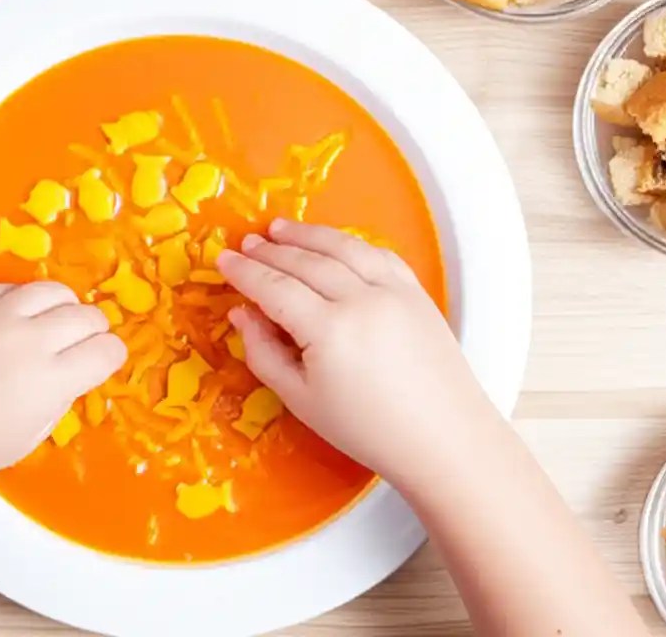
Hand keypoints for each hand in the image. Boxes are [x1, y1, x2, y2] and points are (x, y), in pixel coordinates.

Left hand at [0, 282, 125, 498]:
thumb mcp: (20, 441)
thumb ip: (53, 403)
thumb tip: (66, 378)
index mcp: (47, 382)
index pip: (105, 351)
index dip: (110, 358)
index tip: (103, 363)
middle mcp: (25, 341)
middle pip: (85, 316)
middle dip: (93, 331)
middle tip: (84, 344)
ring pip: (52, 291)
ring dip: (63, 307)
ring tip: (55, 323)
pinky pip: (9, 288)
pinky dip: (23, 300)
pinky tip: (17, 317)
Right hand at [216, 219, 488, 485]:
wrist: (442, 437)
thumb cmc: (367, 430)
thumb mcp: (301, 401)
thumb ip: (264, 352)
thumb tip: (242, 313)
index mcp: (329, 330)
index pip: (275, 287)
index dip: (245, 271)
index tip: (223, 260)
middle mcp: (361, 300)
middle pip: (306, 261)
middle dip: (271, 249)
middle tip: (247, 243)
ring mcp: (393, 291)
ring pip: (342, 247)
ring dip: (307, 234)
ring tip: (280, 229)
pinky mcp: (417, 293)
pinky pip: (377, 254)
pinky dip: (349, 243)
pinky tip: (332, 242)